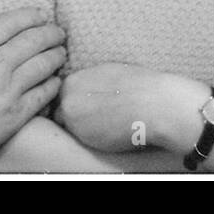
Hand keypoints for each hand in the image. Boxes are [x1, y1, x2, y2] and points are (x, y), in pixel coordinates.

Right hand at [0, 8, 65, 169]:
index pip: (11, 23)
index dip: (31, 16)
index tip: (41, 15)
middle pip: (33, 41)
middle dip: (50, 33)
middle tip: (58, 32)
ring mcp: (8, 88)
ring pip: (43, 65)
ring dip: (56, 56)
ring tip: (61, 53)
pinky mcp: (16, 112)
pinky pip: (43, 93)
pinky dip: (53, 85)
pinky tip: (55, 81)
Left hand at [55, 63, 170, 153]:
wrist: (152, 103)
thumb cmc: (135, 85)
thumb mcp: (104, 71)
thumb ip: (86, 81)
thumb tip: (81, 87)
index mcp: (70, 83)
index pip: (61, 95)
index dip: (74, 101)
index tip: (86, 104)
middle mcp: (67, 103)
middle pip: (62, 112)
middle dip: (74, 114)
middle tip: (95, 115)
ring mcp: (74, 124)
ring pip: (72, 128)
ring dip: (82, 127)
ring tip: (105, 122)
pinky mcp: (87, 142)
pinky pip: (85, 140)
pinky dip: (94, 137)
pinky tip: (111, 130)